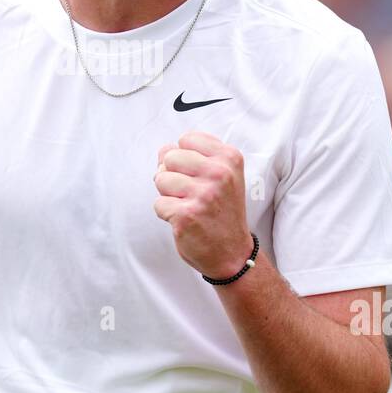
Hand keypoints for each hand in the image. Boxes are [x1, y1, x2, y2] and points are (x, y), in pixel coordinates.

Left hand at [153, 130, 250, 280]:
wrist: (232, 253)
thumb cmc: (222, 211)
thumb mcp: (220, 176)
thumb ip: (192, 156)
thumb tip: (163, 150)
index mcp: (229, 158)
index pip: (186, 139)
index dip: (184, 157)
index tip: (199, 175)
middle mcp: (219, 173)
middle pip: (170, 156)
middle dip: (173, 174)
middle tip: (191, 193)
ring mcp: (203, 195)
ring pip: (160, 178)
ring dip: (168, 194)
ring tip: (189, 206)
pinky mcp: (186, 215)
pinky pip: (158, 203)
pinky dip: (166, 214)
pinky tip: (185, 220)